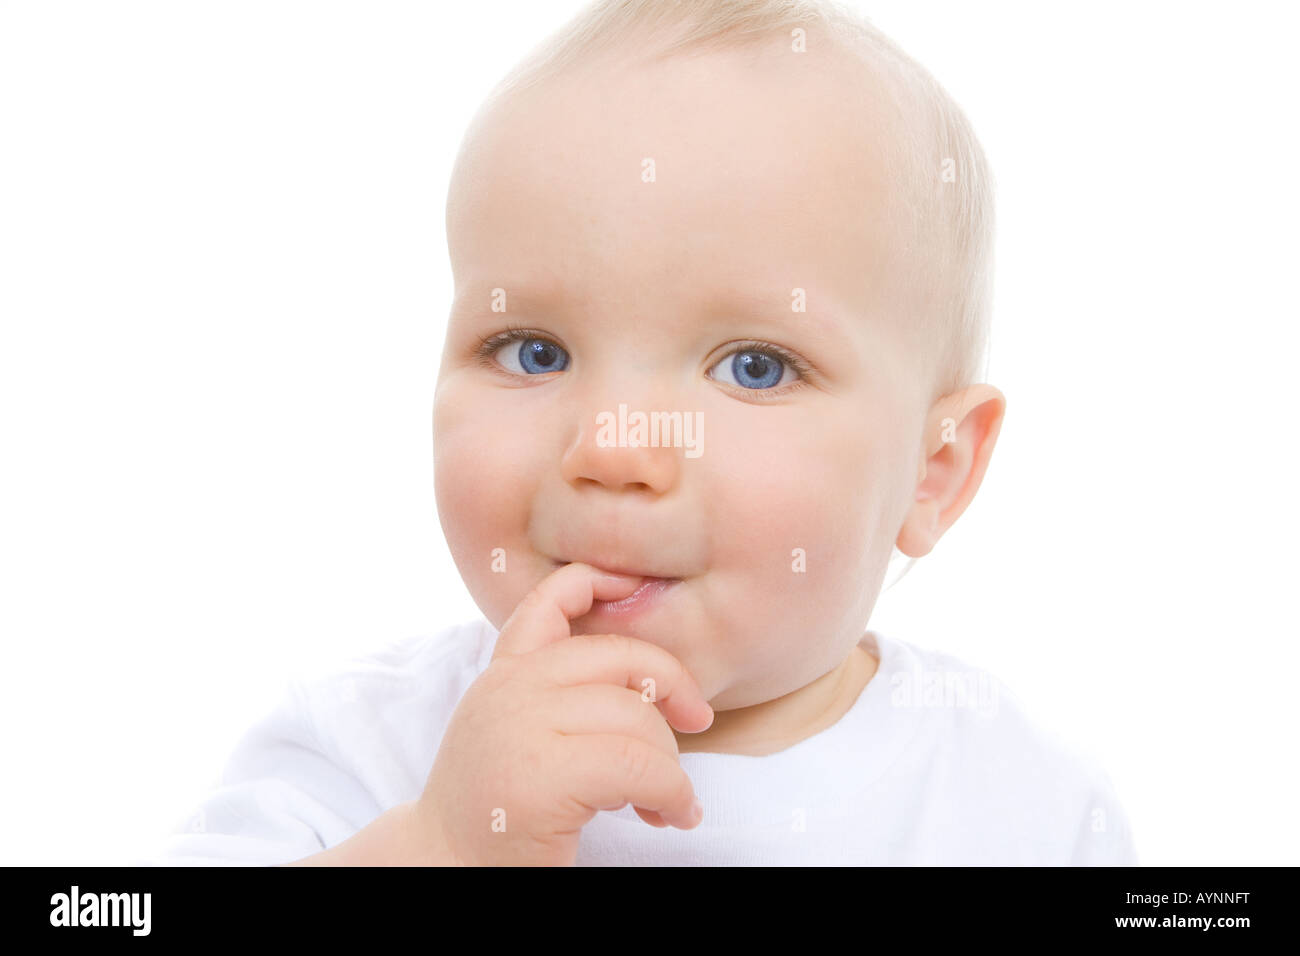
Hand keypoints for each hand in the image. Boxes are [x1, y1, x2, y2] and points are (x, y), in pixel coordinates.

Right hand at [411, 562, 713, 865]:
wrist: (443, 868)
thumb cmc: (495, 809)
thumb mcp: (513, 729)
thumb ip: (553, 690)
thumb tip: (645, 682)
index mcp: (504, 674)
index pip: (550, 602)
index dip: (594, 581)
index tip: (634, 585)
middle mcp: (511, 689)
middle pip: (621, 659)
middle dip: (672, 689)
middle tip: (694, 724)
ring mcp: (524, 727)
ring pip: (638, 719)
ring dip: (671, 764)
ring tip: (666, 800)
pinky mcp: (544, 776)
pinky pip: (642, 768)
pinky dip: (674, 794)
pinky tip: (671, 814)